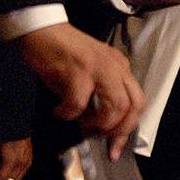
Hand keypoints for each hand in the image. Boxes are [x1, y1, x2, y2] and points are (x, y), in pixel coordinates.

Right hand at [19, 24, 144, 160]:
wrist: (41, 30)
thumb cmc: (61, 55)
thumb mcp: (89, 74)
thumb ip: (99, 95)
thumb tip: (99, 127)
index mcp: (121, 67)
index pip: (137, 102)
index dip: (127, 130)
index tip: (113, 148)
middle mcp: (116, 66)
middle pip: (133, 106)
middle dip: (116, 130)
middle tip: (96, 136)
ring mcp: (98, 66)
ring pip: (115, 106)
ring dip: (98, 123)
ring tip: (80, 124)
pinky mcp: (78, 69)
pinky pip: (78, 102)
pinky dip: (67, 113)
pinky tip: (58, 110)